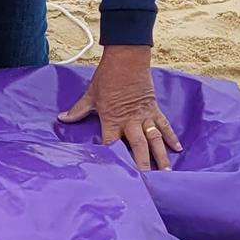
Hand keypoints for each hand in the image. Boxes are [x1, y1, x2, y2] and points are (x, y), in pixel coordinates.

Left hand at [58, 46, 180, 170]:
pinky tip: (177, 148)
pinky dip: (171, 136)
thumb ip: (78, 110)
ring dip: (160, 155)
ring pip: (154, 139)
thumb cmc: (107, 77)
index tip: (115, 174)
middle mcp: (130, 121)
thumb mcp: (90, 94)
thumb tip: (62, 118)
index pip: (111, 144)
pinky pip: (164, 125)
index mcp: (112, 119)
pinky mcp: (154, 109)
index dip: (112, 159)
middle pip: (137, 146)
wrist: (127, 59)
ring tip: (166, 171)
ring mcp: (144, 116)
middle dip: (142, 164)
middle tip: (147, 180)